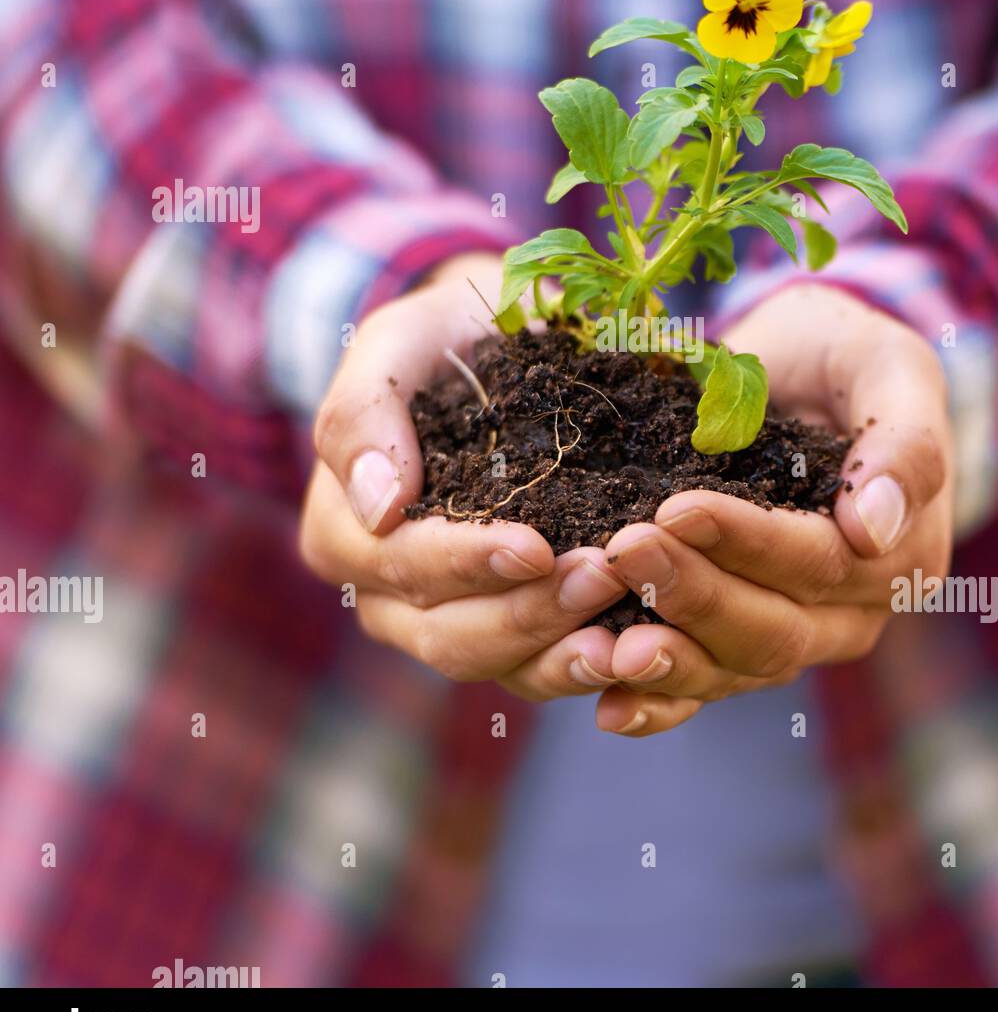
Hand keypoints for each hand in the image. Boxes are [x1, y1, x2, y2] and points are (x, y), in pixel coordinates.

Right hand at [299, 251, 628, 698]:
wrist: (500, 349)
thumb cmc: (441, 343)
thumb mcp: (394, 345)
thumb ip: (363, 414)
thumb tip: (378, 505)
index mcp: (345, 533)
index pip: (400, 566)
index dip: (464, 563)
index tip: (534, 547)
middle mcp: (389, 596)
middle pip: (449, 633)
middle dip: (528, 613)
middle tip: (603, 576)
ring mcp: (451, 622)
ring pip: (500, 663)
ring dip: (564, 648)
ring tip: (628, 631)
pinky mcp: (513, 632)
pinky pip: (542, 668)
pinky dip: (587, 665)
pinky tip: (637, 650)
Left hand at [594, 282, 953, 735]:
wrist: (796, 371)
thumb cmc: (845, 359)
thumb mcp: (887, 369)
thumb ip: (904, 444)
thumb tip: (876, 529)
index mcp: (901, 556)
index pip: (820, 563)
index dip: (749, 543)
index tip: (675, 509)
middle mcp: (851, 614)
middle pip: (774, 629)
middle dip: (694, 596)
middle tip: (622, 552)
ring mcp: (794, 636)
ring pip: (733, 668)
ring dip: (668, 660)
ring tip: (601, 647)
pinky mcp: (737, 643)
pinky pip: (703, 687)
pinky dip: (657, 704)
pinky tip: (607, 705)